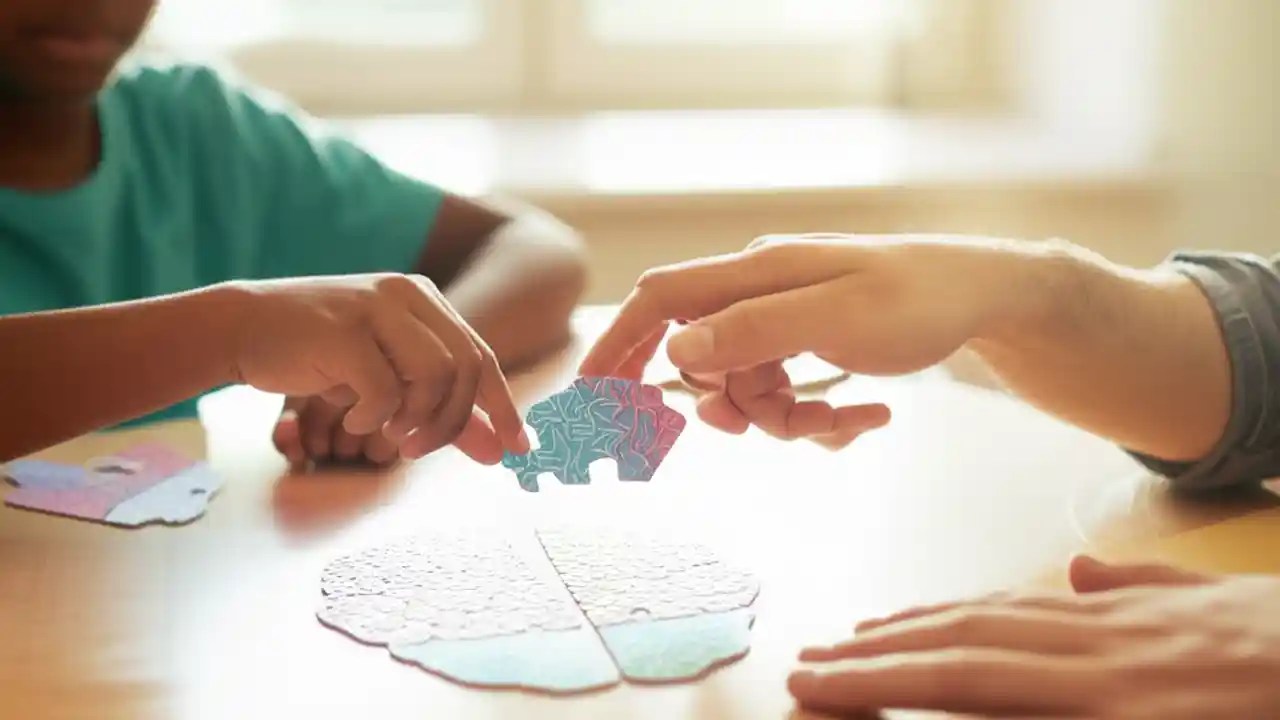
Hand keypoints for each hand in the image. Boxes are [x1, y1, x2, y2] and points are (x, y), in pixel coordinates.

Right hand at [229, 273, 528, 462]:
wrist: (243, 328)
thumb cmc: (320, 355)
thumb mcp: (389, 379)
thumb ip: (445, 412)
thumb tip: (501, 451)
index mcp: (425, 299)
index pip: (482, 356)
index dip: (502, 407)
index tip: (518, 449)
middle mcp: (407, 294)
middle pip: (466, 369)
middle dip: (452, 422)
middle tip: (418, 450)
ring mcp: (376, 307)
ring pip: (435, 376)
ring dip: (417, 420)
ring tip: (387, 434)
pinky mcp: (343, 329)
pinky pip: (385, 388)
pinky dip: (374, 417)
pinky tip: (351, 420)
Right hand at [581, 234, 1039, 444]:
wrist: (987, 297)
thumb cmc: (916, 297)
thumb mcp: (835, 316)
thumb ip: (753, 330)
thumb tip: (677, 349)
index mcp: (755, 272)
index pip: (661, 299)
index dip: (617, 343)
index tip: (589, 394)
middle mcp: (760, 294)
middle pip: (704, 360)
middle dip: (731, 406)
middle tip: (765, 427)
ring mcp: (785, 321)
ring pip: (749, 388)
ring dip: (788, 419)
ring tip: (847, 419)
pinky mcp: (811, 344)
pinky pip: (788, 395)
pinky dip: (819, 417)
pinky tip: (868, 414)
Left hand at [789, 555, 1279, 717]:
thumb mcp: (1207, 599)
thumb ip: (1137, 588)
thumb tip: (1073, 571)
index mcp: (1110, 618)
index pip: (991, 617)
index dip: (918, 623)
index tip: (863, 630)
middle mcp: (1096, 646)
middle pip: (961, 642)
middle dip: (875, 654)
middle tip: (807, 665)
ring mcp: (1109, 689)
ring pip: (973, 674)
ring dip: (887, 678)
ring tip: (821, 685)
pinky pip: (1021, 718)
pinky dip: (965, 718)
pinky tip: (907, 719)